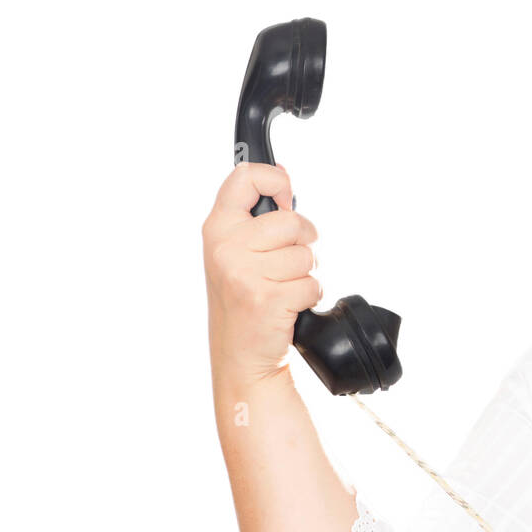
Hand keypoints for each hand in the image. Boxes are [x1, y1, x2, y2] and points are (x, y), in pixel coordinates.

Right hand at [203, 162, 320, 380]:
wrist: (241, 356)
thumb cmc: (246, 299)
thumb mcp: (236, 252)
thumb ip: (256, 218)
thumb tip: (285, 176)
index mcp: (218, 228)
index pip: (246, 177)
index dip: (276, 179)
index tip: (287, 197)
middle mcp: (226, 247)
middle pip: (293, 221)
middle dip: (303, 242)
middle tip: (284, 265)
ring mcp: (244, 273)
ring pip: (307, 254)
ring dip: (305, 273)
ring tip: (281, 288)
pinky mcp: (266, 298)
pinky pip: (313, 283)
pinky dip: (309, 296)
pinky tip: (287, 307)